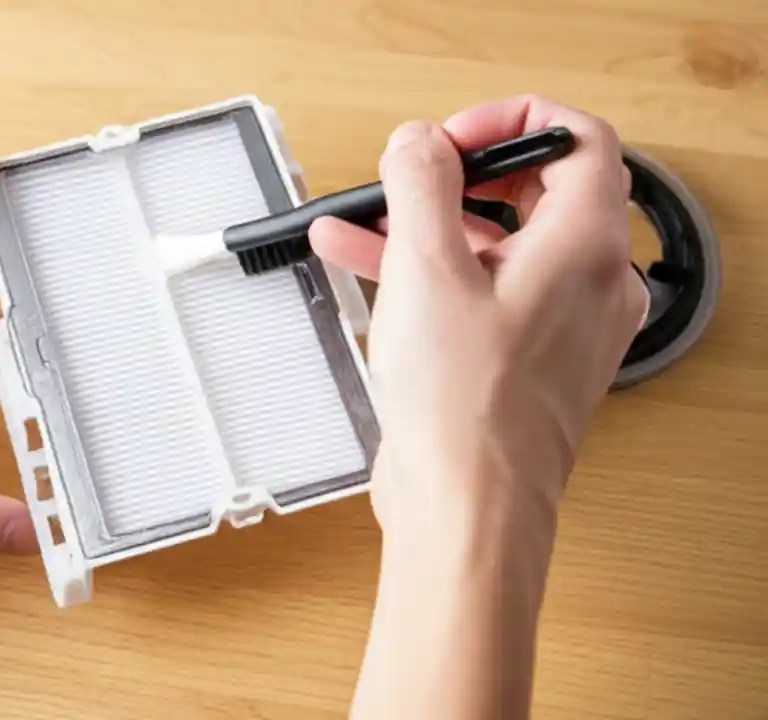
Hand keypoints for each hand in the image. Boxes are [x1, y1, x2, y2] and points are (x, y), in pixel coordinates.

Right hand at [310, 95, 646, 539]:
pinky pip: (485, 294)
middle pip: (534, 194)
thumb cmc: (465, 407)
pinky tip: (363, 269)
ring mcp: (561, 326)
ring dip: (427, 229)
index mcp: (585, 247)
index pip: (576, 142)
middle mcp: (590, 283)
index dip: (508, 124)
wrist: (467, 508)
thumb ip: (421, 186)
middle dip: (454, 179)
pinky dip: (434, 276)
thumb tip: (418, 143)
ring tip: (354, 224)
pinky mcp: (526, 361)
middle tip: (403, 178)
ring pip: (499, 248)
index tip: (448, 139)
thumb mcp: (425, 269)